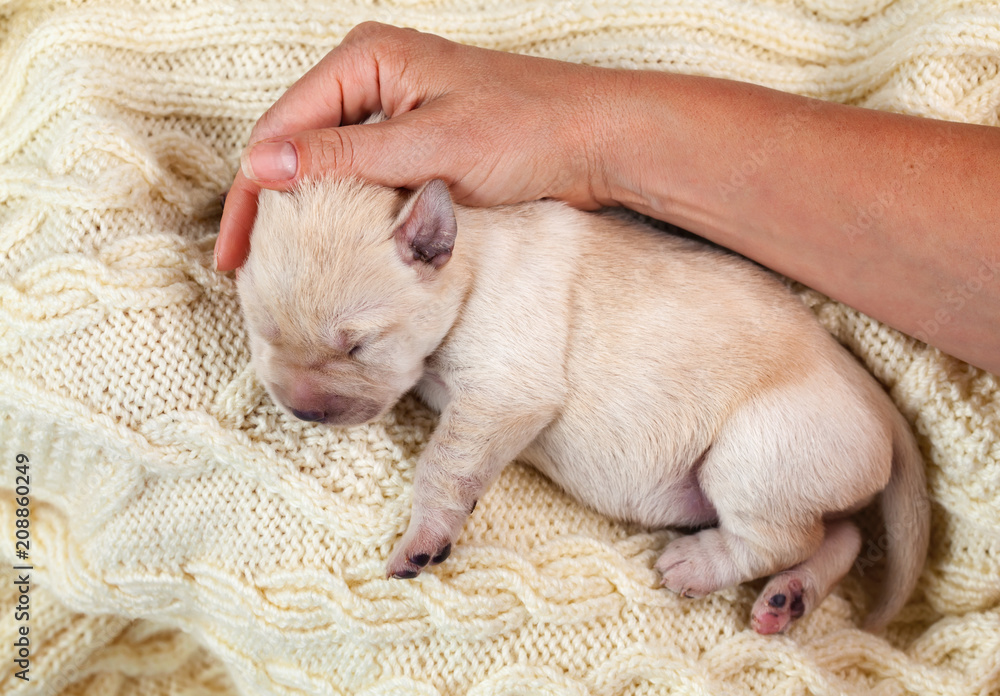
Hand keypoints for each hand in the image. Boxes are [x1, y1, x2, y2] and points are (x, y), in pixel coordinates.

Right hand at [216, 22, 620, 270]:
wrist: (597, 143)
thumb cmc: (528, 131)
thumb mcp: (431, 147)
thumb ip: (346, 158)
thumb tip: (261, 165)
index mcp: (367, 59)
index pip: (283, 126)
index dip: (252, 191)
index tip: (235, 254)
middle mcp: (371, 78)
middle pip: (296, 145)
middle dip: (269, 206)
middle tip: (243, 272)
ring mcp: (392, 112)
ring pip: (325, 167)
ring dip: (301, 215)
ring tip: (274, 270)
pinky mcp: (413, 143)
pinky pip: (358, 179)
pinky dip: (339, 215)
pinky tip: (325, 251)